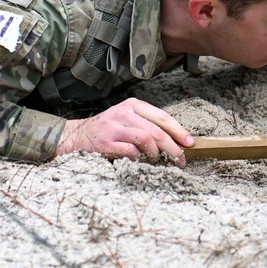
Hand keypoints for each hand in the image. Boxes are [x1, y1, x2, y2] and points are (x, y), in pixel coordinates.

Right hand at [55, 98, 194, 166]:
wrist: (77, 136)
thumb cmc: (107, 130)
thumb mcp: (126, 119)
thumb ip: (146, 125)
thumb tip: (175, 141)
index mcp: (132, 105)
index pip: (161, 117)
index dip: (178, 131)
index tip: (189, 143)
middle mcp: (124, 113)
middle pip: (157, 130)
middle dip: (173, 147)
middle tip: (180, 160)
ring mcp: (115, 127)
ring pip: (147, 139)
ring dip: (156, 154)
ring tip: (157, 161)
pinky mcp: (107, 142)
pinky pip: (132, 152)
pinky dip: (140, 159)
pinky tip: (140, 162)